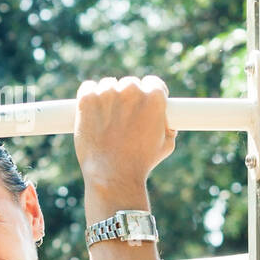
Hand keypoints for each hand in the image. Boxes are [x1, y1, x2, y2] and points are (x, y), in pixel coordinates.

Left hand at [73, 76, 175, 191]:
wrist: (112, 177)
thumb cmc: (139, 165)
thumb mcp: (165, 145)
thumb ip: (168, 128)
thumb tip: (171, 124)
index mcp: (154, 96)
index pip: (151, 83)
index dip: (146, 94)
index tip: (138, 105)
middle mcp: (132, 91)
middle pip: (128, 84)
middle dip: (125, 98)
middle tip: (119, 119)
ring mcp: (108, 94)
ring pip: (107, 85)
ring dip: (106, 97)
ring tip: (104, 119)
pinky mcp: (87, 101)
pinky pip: (87, 87)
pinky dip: (87, 95)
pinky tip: (89, 110)